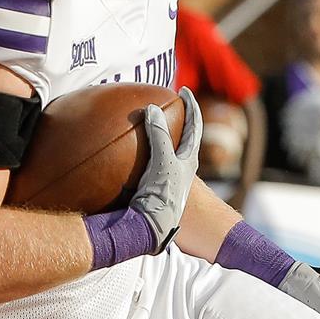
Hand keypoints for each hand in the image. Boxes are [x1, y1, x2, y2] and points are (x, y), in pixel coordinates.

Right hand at [131, 90, 202, 250]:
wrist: (150, 228)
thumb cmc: (163, 195)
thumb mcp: (162, 161)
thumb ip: (159, 135)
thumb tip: (152, 109)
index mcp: (188, 159)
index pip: (195, 126)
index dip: (190, 106)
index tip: (183, 91)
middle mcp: (180, 167)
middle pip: (181, 137)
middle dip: (175, 120)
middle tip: (165, 105)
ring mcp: (166, 177)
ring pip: (163, 150)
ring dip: (155, 135)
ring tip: (143, 123)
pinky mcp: (151, 186)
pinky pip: (145, 162)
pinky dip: (138, 151)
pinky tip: (124, 151)